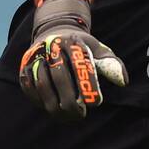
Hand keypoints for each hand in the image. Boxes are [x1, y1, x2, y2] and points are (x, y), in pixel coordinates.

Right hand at [19, 0, 128, 119]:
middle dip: (71, 100)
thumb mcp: (98, 49)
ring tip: (68, 117)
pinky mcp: (25, 67)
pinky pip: (30, 88)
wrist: (53, 32)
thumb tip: (123, 81)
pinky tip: (54, 110)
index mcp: (72, 42)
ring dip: (55, 106)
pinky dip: (41, 102)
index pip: (81, 66)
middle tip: (81, 115)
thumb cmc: (81, 47)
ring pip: (43, 85)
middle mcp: (51, 47)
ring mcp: (35, 56)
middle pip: (60, 78)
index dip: (88, 85)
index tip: (96, 103)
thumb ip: (111, 63)